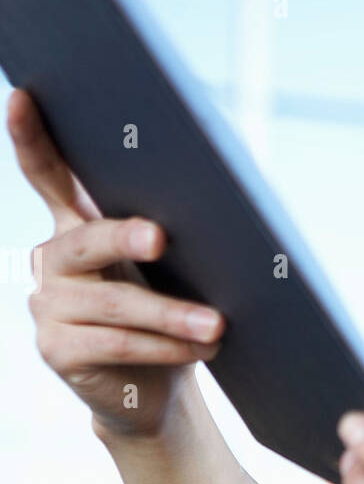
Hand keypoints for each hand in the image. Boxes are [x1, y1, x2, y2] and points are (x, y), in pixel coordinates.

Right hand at [8, 89, 225, 437]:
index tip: (23, 97)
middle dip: (126, 238)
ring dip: (172, 314)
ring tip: (217, 324)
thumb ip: (167, 232)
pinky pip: (116, 344)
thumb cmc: (166, 312)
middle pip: (88, 240)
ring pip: (115, 303)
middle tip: (161, 239)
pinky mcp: (56, 350)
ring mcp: (46, 305)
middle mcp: (50, 258)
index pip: (46, 173)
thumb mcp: (168, 269)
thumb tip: (220, 210)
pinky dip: (164, 346)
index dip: (31, 137)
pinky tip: (199, 347)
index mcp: (74, 223)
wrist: (153, 386)